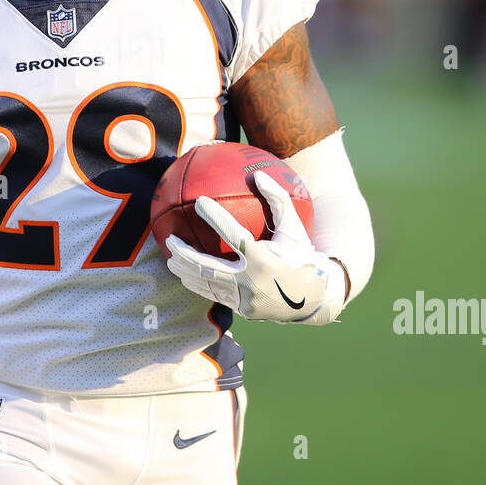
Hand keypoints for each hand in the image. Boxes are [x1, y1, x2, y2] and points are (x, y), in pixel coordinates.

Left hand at [164, 171, 346, 324]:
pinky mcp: (243, 310)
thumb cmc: (302, 254)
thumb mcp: (294, 227)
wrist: (316, 297)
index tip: (199, 202)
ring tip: (170, 259)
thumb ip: (278, 199)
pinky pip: (215, 296)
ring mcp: (246, 299)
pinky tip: (187, 276)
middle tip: (170, 240)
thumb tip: (258, 174)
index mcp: (264, 259)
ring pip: (207, 285)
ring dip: (186, 272)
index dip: (215, 218)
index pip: (234, 235)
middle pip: (208, 268)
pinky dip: (199, 285)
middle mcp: (252, 281)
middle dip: (185, 254)